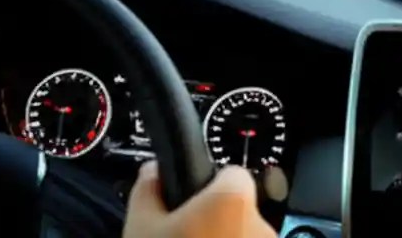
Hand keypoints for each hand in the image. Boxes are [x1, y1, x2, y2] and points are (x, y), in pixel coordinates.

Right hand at [124, 162, 276, 237]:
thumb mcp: (141, 225)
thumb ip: (148, 188)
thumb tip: (152, 170)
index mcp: (232, 200)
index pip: (231, 172)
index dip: (209, 185)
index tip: (191, 200)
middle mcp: (260, 224)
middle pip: (238, 208)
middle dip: (215, 219)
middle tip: (185, 235)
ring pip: (245, 236)